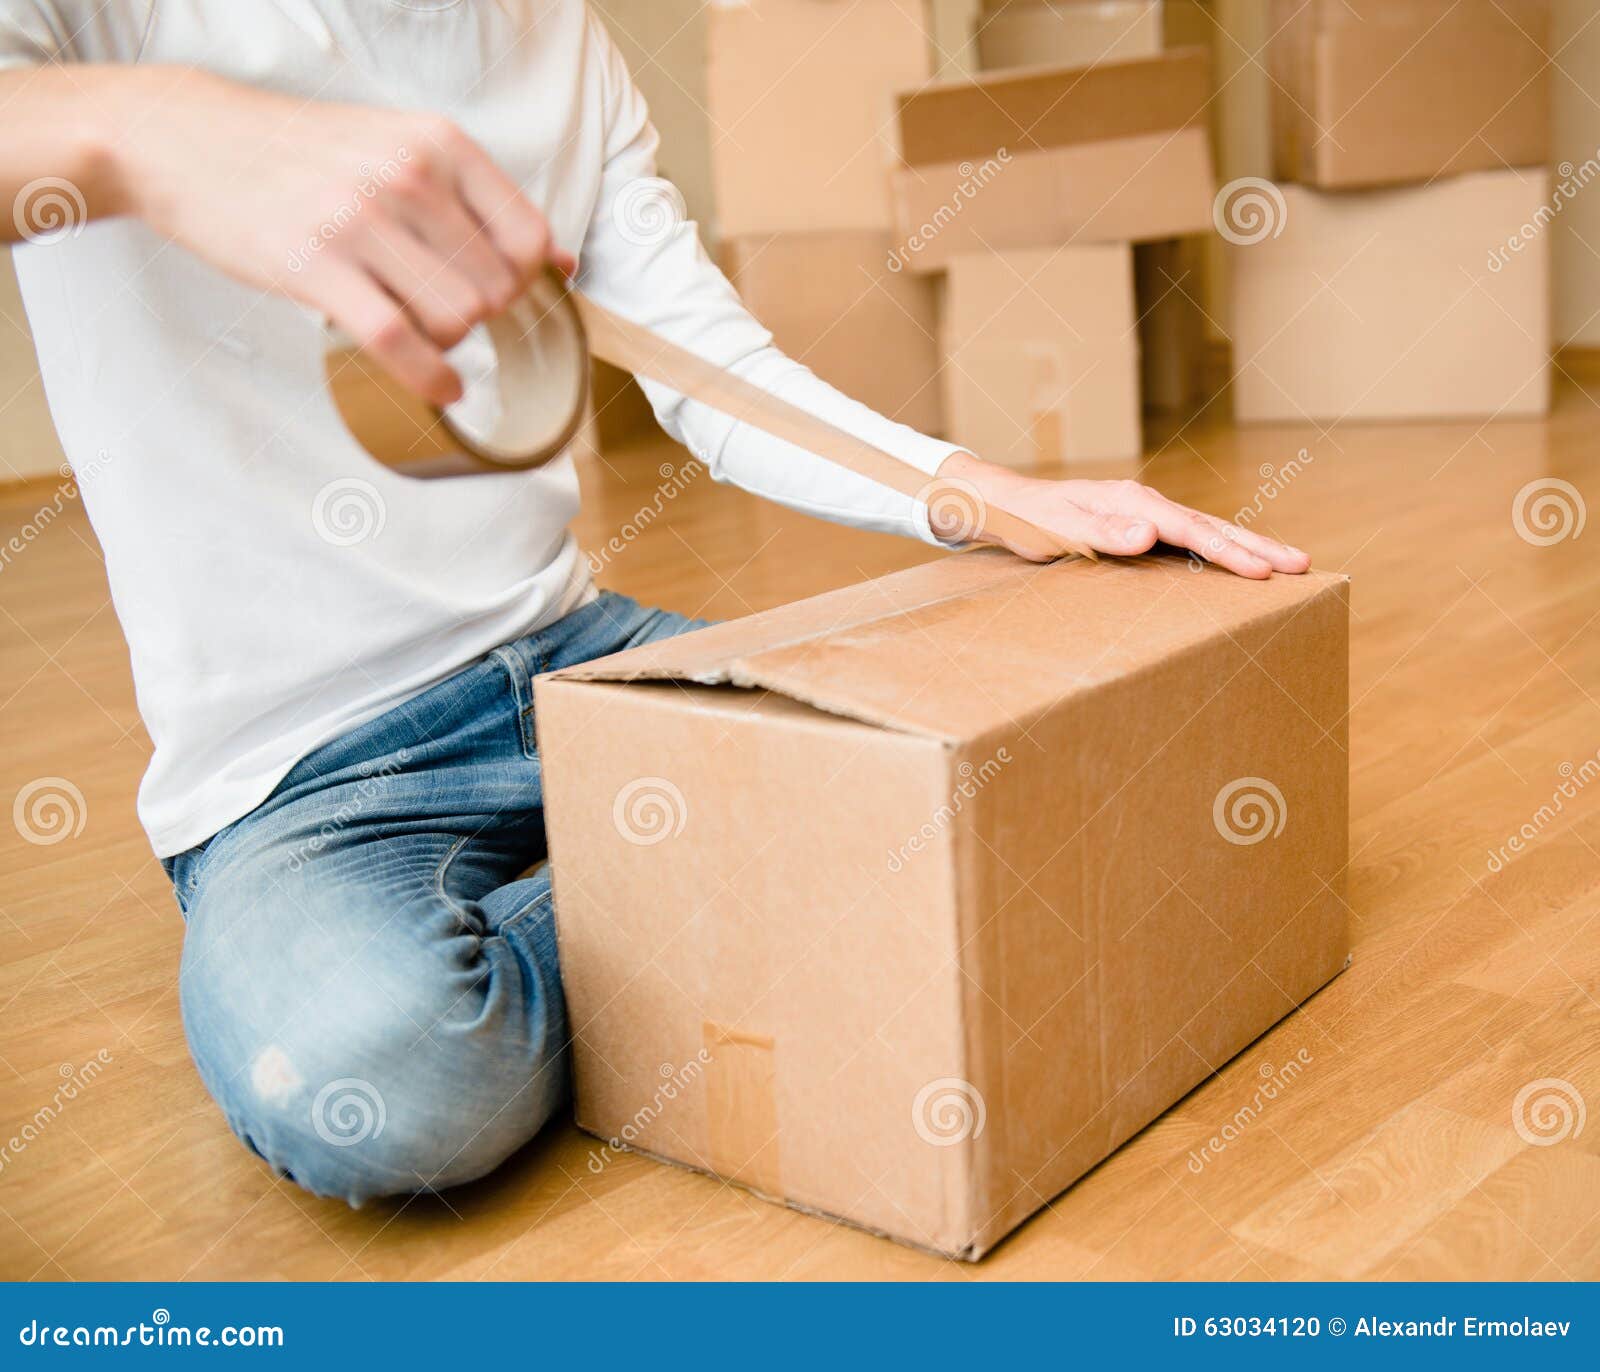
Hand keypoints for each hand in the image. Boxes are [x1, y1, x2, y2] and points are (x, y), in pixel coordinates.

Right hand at [116, 69, 572, 405]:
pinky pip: (401, 342)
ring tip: (416, 324)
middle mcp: (406, 176)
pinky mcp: (316, 267)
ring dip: (448, 340)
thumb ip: (479, 202)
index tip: (497, 291)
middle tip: (441, 308)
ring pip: (457, 318)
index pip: (528, 237)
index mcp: (437, 143)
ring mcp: (359, 221)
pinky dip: (431, 378)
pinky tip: (440, 388)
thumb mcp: (399, 146)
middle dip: (480, 315)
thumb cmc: (303, 154)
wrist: (186, 140)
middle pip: (495, 289)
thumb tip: (563, 264)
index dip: (525, 281)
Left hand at [934, 452, 1310, 578]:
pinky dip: (1218, 550)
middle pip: (1211, 526)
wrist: (1005, 506)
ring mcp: (1143, 514)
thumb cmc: (1028, 522)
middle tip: (1302, 565)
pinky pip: (1188, 540)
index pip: (1192, 531)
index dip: (1230, 553)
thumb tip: (1150, 534)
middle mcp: (1144, 504)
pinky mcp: (1138, 527)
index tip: (1264, 571)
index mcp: (1132, 504)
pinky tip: (1234, 565)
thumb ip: (1101, 533)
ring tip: (1287, 564)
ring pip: (1205, 530)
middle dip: (1257, 546)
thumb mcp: (1058, 531)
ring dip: (1246, 547)